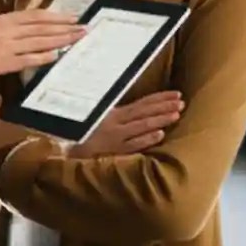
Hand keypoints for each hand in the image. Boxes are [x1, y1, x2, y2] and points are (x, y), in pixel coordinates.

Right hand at [0, 10, 85, 88]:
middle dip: (64, 27)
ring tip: (78, 38)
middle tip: (84, 27)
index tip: (70, 16)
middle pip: (41, 27)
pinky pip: (28, 59)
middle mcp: (5, 30)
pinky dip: (44, 57)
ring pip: (39, 41)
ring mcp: (5, 46)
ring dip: (61, 40)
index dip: (53, 16)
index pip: (32, 15)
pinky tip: (57, 56)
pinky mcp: (3, 63)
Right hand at [69, 90, 183, 158]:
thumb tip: (134, 107)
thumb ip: (112, 113)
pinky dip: (146, 138)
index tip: (176, 94)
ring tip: (176, 114)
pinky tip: (159, 135)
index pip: (141, 103)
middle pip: (143, 113)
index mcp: (112, 113)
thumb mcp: (94, 118)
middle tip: (181, 101)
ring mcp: (116, 138)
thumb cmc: (80, 134)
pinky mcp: (114, 152)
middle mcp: (116, 123)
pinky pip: (133, 144)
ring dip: (159, 119)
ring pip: (141, 126)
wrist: (64, 150)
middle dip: (164, 106)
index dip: (159, 99)